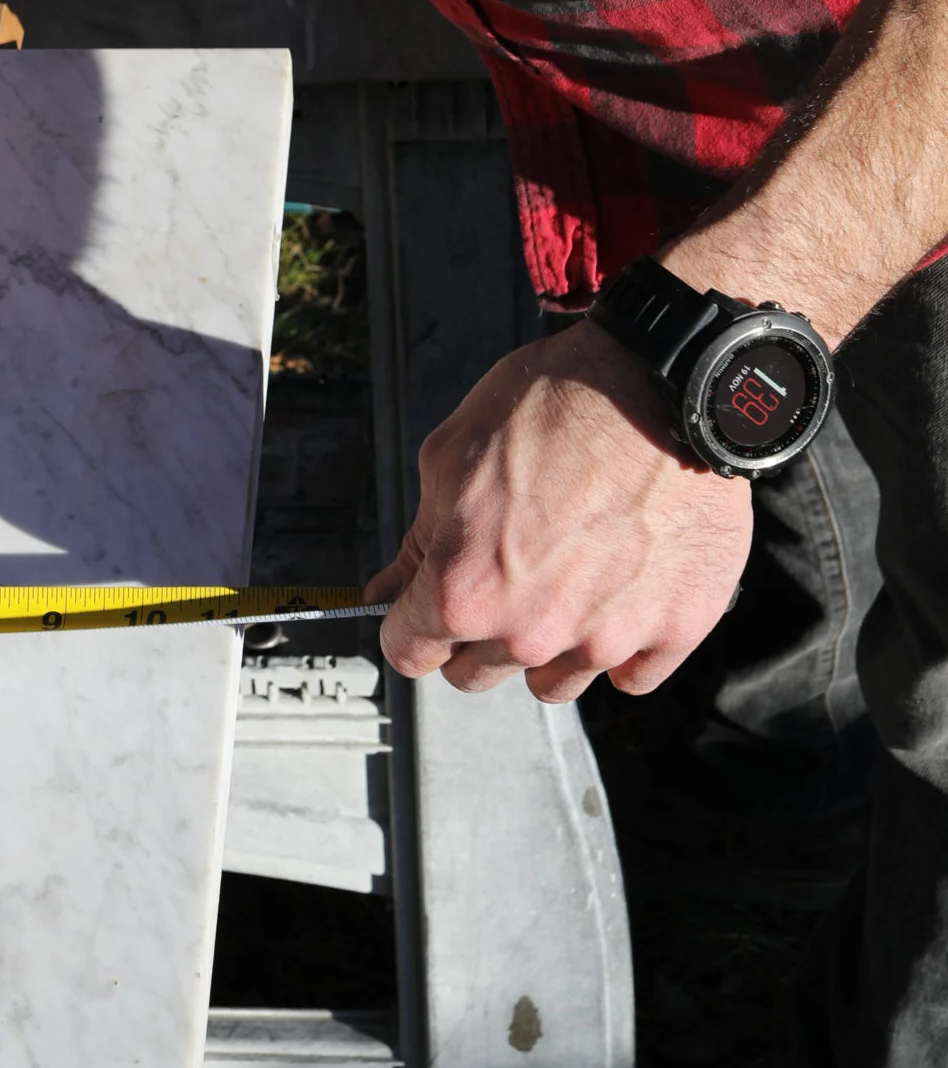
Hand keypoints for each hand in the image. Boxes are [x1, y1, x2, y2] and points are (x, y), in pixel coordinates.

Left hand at [367, 320, 751, 702]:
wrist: (658, 385)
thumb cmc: (558, 405)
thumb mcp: (452, 456)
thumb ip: (419, 540)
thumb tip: (392, 587)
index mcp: (465, 591)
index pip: (409, 652)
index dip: (409, 624)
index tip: (420, 610)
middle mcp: (533, 631)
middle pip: (477, 673)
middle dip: (475, 632)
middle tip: (500, 574)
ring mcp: (608, 639)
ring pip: (553, 682)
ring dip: (547, 645)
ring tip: (563, 576)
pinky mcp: (674, 631)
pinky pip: (633, 675)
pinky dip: (623, 644)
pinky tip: (618, 593)